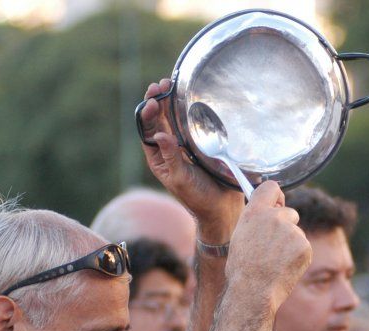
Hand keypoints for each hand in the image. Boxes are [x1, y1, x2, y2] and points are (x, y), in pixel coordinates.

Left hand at [138, 79, 243, 243]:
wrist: (221, 209)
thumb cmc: (198, 197)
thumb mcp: (181, 178)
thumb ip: (171, 156)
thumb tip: (160, 134)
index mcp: (158, 157)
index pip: (147, 130)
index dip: (147, 113)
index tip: (153, 100)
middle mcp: (169, 149)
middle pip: (158, 120)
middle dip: (158, 100)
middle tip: (161, 83)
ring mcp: (185, 146)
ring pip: (174, 119)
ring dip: (171, 102)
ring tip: (172, 84)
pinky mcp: (201, 145)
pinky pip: (192, 124)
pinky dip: (189, 111)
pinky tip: (192, 99)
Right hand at [225, 181, 310, 310]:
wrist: (253, 291)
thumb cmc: (242, 269)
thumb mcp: (241, 237)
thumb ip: (256, 221)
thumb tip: (270, 213)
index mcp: (255, 212)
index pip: (271, 187)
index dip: (276, 197)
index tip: (277, 204)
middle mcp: (275, 217)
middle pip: (290, 212)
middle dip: (286, 226)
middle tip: (273, 247)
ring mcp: (292, 231)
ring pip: (297, 233)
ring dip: (291, 244)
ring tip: (275, 262)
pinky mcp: (305, 246)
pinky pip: (304, 248)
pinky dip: (298, 257)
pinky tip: (284, 268)